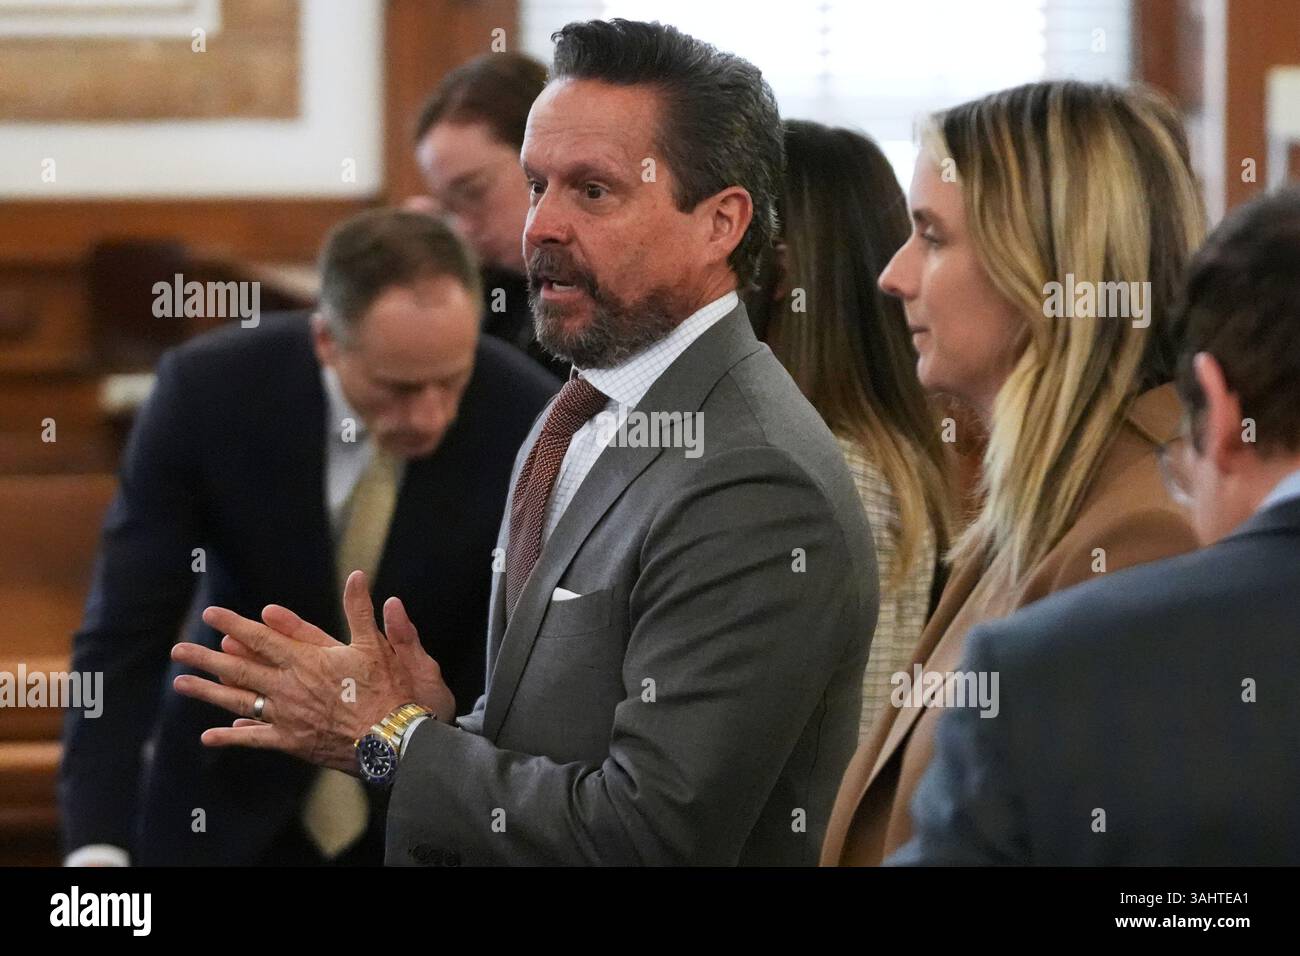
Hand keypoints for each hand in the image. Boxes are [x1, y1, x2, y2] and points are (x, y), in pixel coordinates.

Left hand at [171, 571, 454, 772]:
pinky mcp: (292, 742)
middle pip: (239, 669)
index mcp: (307, 660)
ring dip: (209, 692)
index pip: (262, 638)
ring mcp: (287, 717)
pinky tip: (211, 736)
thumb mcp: (379, 644)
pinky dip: (232, 737)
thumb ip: (362, 611)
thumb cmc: (389, 691)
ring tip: (182, 684)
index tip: (211, 615)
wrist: (392, 740)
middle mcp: (289, 687)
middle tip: (179, 650)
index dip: (235, 624)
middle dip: (207, 657)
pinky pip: (255, 739)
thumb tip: (358, 576)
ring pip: (239, 701)